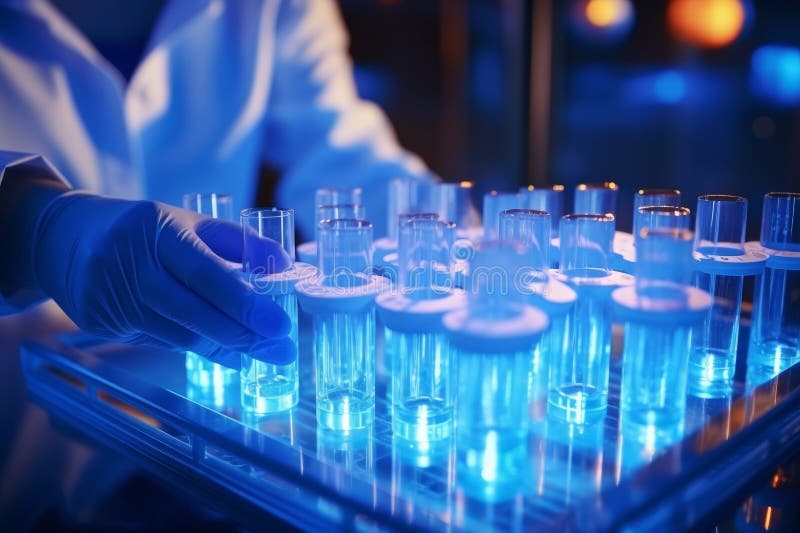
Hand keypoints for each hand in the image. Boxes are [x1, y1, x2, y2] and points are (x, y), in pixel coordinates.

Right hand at [31, 192, 294, 365]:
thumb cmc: (141, 228)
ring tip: (263, 354)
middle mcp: (130, 263)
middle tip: (283, 350)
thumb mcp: (186, 220)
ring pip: (178, 334)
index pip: (206, 272)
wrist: (63, 237)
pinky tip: (227, 352)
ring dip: (226, 348)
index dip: (245, 303)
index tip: (281, 325)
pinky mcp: (101, 322)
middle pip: (194, 311)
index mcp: (157, 229)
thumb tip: (285, 266)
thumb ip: (237, 241)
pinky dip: (197, 347)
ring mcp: (111, 296)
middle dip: (243, 335)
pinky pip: (161, 340)